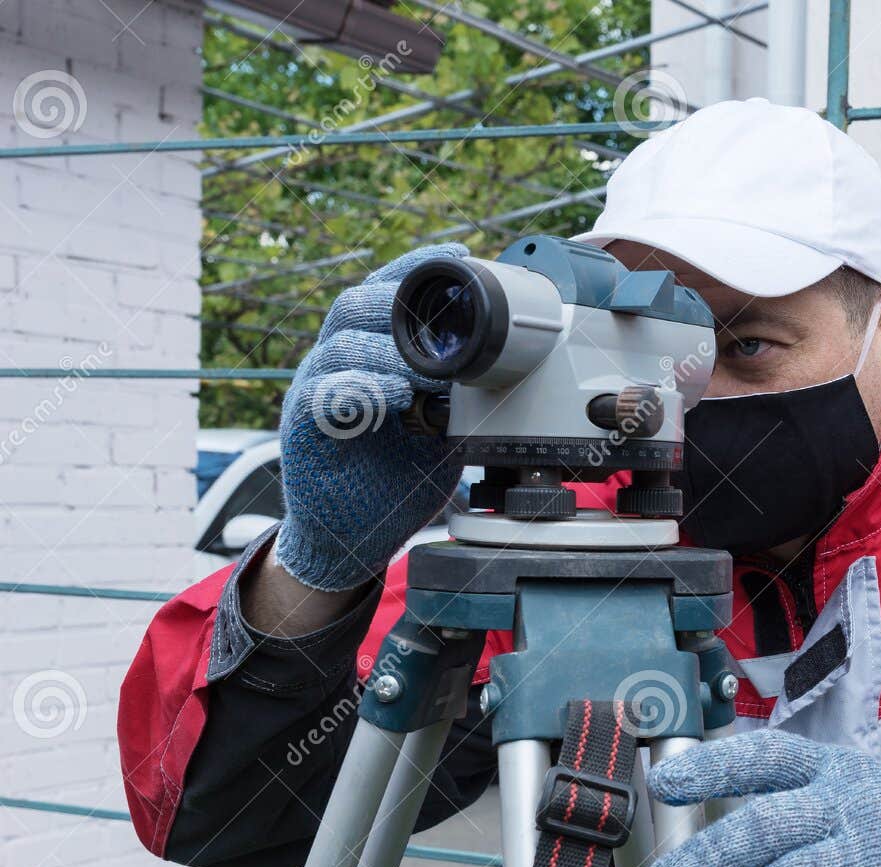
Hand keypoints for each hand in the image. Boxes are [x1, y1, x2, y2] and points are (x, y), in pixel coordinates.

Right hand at [273, 244, 467, 591]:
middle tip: (437, 313)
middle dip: (397, 299)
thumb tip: (512, 369)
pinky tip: (392, 396)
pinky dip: (361, 391)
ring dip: (384, 349)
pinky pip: (324, 397)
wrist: (355, 533)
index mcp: (371, 353)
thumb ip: (463, 395)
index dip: (417, 268)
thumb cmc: (396, 473)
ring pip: (339, 346)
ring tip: (422, 368)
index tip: (456, 255)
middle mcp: (338, 363)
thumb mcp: (444, 427)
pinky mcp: (303, 428)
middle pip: (355, 307)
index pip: (386, 294)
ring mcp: (316, 392)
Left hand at [642, 730, 880, 866]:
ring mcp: (878, 851)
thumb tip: (698, 839)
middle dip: (705, 858)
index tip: (662, 787)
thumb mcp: (850, 799)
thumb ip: (788, 809)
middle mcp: (854, 802)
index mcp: (835, 769)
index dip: (711, 770)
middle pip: (766, 825)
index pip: (765, 756)